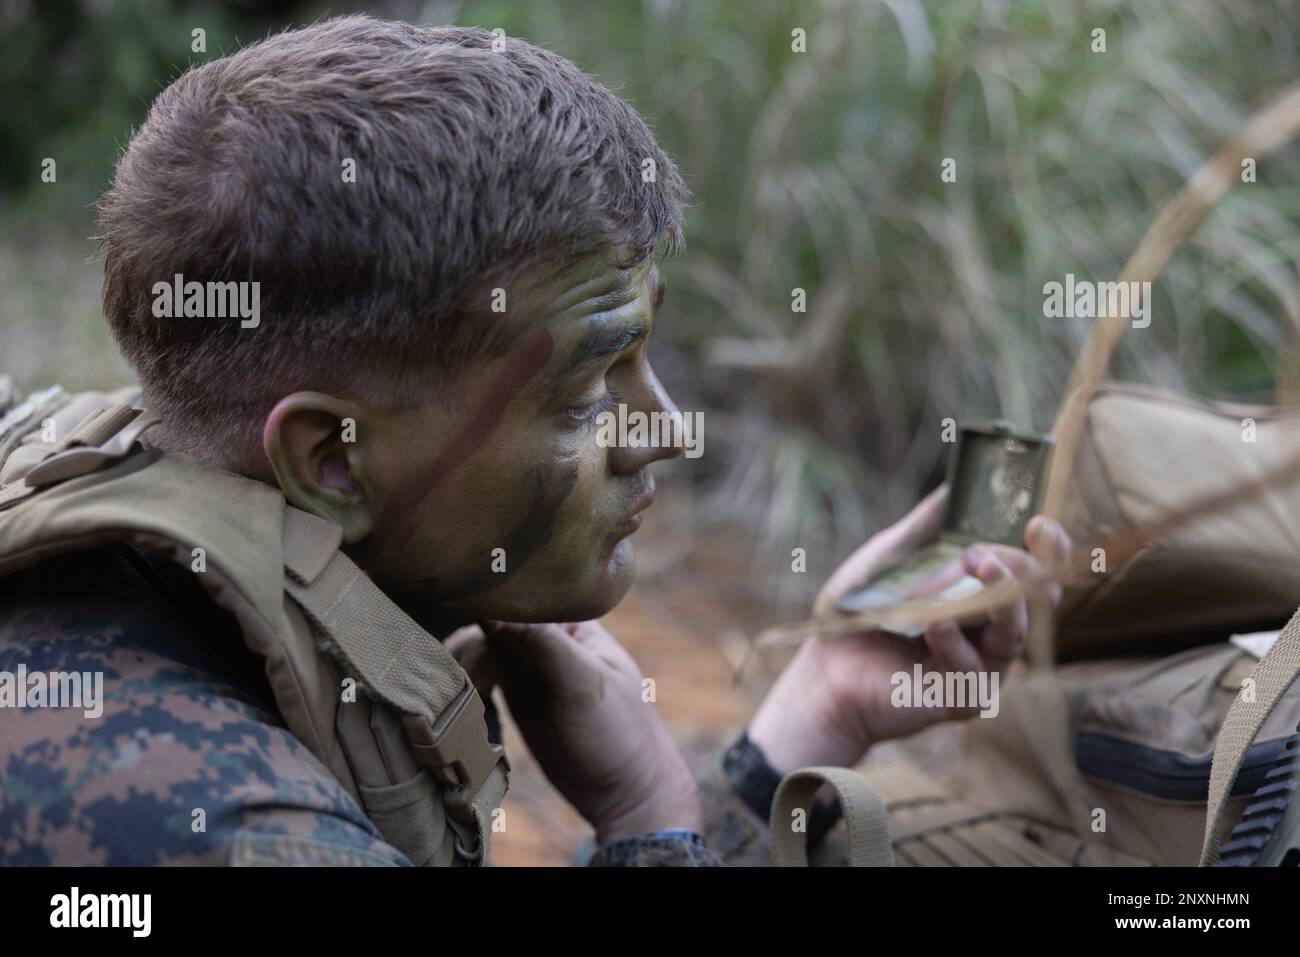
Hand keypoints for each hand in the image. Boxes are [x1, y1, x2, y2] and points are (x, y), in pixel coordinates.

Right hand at [462, 619, 701, 843]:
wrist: (619, 791)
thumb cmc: (616, 732)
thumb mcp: (583, 682)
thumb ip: (542, 642)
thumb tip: (492, 606)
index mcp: (572, 621)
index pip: (525, 595)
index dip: (492, 596)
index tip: (458, 603)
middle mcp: (548, 635)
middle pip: (496, 618)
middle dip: (471, 635)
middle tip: (452, 660)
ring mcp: (529, 663)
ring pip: (483, 646)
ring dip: (464, 659)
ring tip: (453, 682)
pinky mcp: (515, 691)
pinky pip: (482, 674)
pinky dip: (467, 678)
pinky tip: (457, 692)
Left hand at [748, 490, 1070, 774]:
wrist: (824, 665)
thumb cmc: (856, 612)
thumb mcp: (886, 558)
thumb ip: (920, 528)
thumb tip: (949, 490)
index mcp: (982, 591)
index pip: (1036, 569)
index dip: (1048, 548)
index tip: (1036, 525)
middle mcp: (992, 628)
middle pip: (1038, 597)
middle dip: (1019, 567)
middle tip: (985, 554)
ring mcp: (982, 664)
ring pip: (1016, 632)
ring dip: (1002, 598)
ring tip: (981, 566)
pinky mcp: (963, 698)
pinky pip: (973, 669)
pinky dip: (954, 641)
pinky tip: (934, 621)